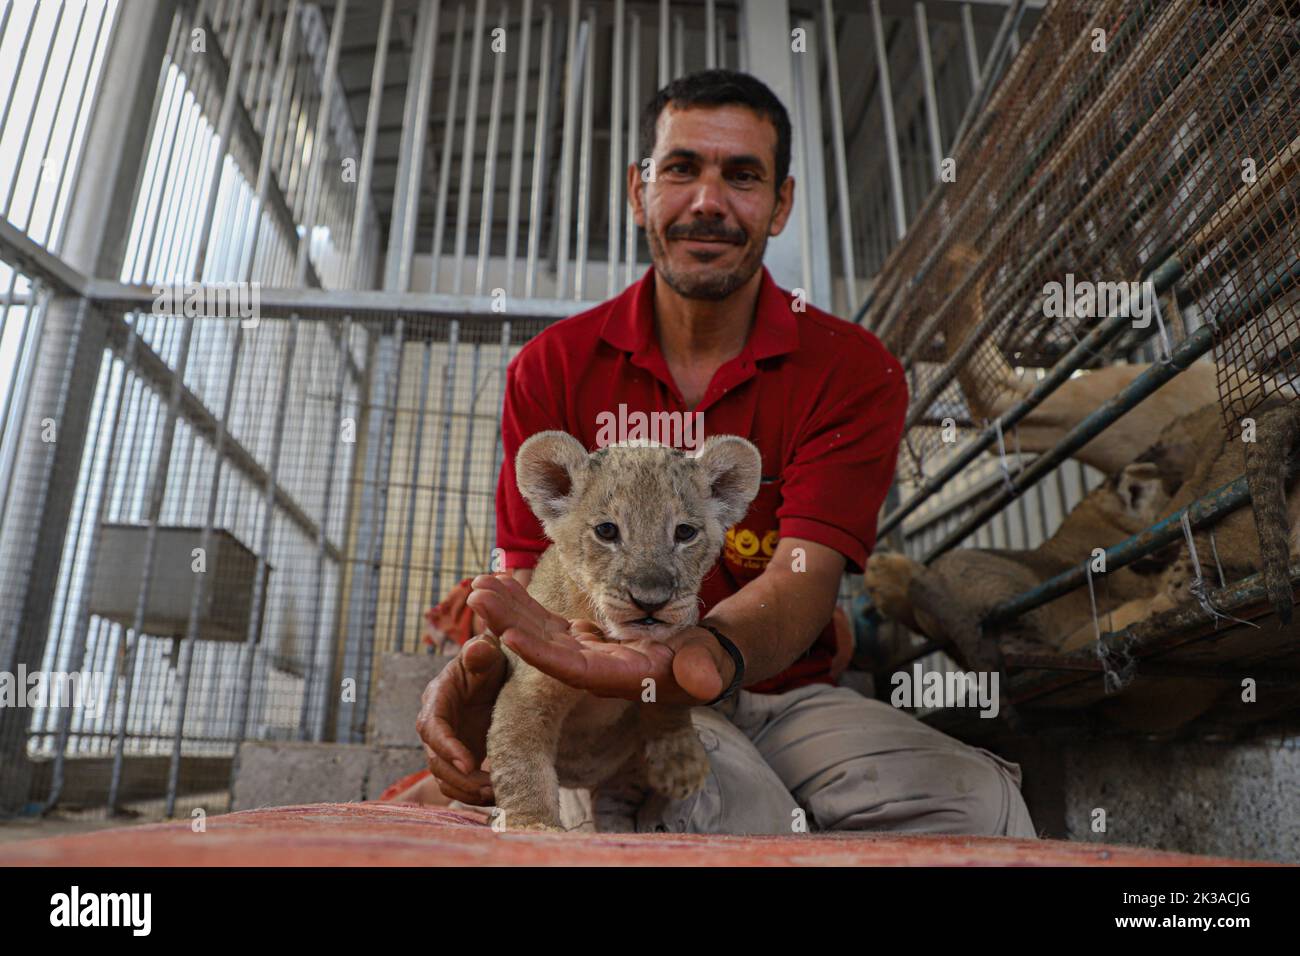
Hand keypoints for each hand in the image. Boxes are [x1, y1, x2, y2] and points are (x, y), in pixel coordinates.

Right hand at [415, 633, 506, 804]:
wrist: (492, 677)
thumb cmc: (488, 662)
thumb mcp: (487, 653)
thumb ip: (481, 651)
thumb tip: (478, 650)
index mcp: (437, 700)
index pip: (432, 729)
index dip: (447, 748)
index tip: (469, 763)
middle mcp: (435, 726)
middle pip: (436, 761)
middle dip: (460, 778)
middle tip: (490, 787)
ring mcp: (446, 745)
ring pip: (445, 778)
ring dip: (466, 791)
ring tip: (496, 795)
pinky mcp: (458, 758)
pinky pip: (457, 784)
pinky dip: (472, 794)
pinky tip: (497, 795)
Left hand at [465, 573, 734, 704]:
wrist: (697, 660)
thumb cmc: (704, 661)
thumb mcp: (706, 664)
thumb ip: (704, 671)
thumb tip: (705, 683)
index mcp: (617, 677)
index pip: (571, 669)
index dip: (539, 655)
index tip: (507, 638)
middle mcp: (591, 669)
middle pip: (541, 648)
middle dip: (507, 623)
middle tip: (476, 596)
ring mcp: (582, 653)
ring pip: (536, 632)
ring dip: (507, 609)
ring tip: (478, 584)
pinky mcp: (580, 640)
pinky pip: (544, 622)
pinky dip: (522, 603)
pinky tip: (501, 583)